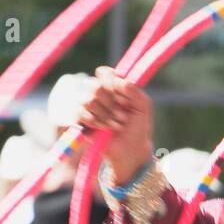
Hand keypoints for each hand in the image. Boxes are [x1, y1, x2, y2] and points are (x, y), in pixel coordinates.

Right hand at [75, 66, 153, 184]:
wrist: (131, 149)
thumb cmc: (137, 127)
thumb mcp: (143, 107)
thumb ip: (135, 91)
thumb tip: (121, 81)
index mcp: (113, 86)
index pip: (104, 73)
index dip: (112, 83)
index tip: (125, 99)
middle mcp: (99, 94)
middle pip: (95, 85)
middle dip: (111, 102)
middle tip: (123, 116)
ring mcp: (88, 106)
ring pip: (88, 100)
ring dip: (106, 115)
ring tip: (117, 125)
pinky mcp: (80, 120)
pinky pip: (80, 113)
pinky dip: (96, 122)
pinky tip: (105, 129)